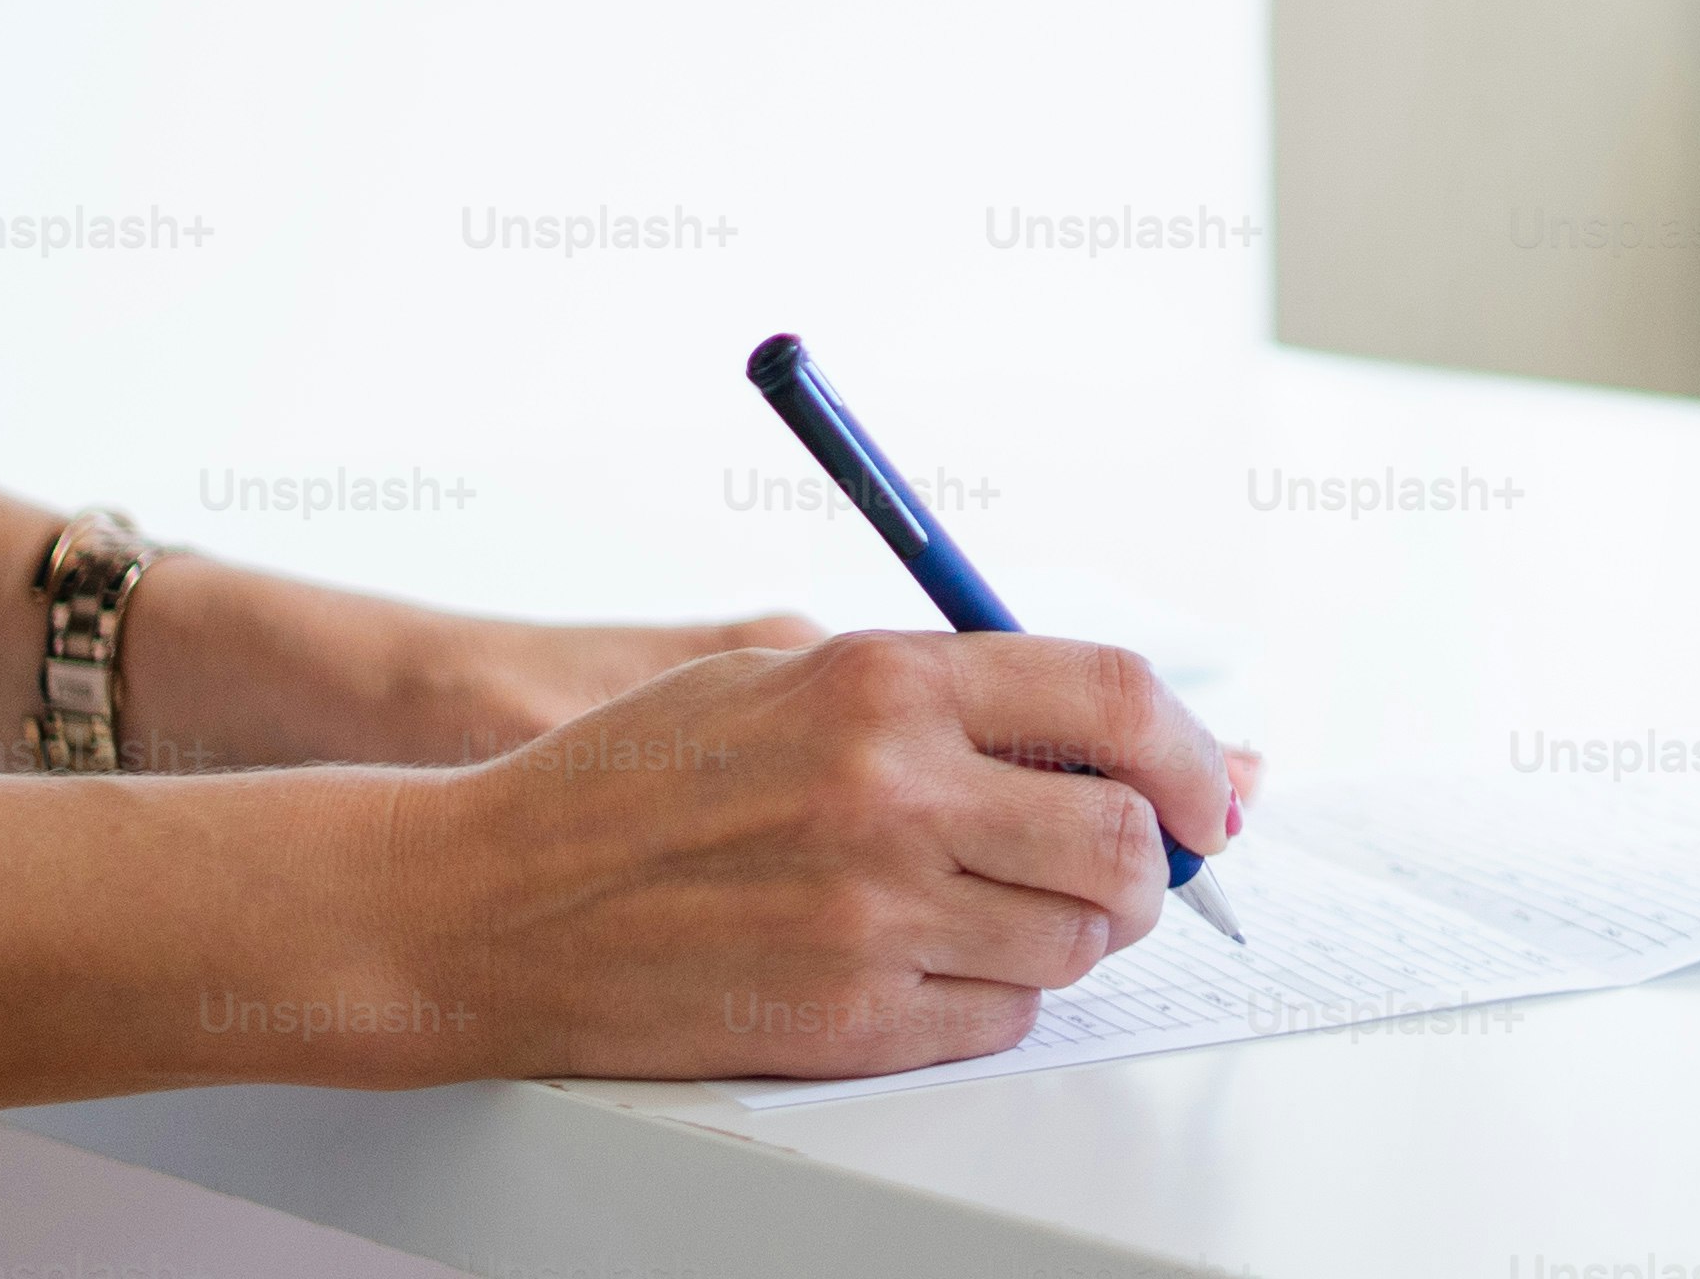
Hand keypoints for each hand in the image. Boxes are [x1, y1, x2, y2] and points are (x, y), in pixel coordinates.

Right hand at [411, 630, 1243, 1079]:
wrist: (489, 902)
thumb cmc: (634, 781)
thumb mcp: (786, 679)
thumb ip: (952, 695)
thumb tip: (1124, 735)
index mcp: (884, 681)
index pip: (1117, 700)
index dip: (1191, 753)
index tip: (1210, 787)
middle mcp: (892, 794)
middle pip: (1123, 840)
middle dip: (1148, 863)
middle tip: (1123, 867)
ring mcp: (870, 916)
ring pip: (1074, 942)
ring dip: (1066, 933)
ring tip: (990, 907)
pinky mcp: (846, 1019)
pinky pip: (1000, 1020)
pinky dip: (994, 998)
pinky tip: (923, 960)